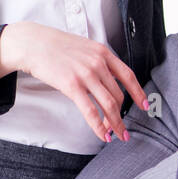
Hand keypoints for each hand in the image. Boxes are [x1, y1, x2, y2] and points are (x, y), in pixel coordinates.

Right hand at [0, 21, 148, 143]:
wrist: (33, 43)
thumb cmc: (56, 47)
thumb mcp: (84, 48)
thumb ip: (98, 61)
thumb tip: (108, 81)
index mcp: (103, 53)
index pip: (128, 75)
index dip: (138, 92)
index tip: (144, 105)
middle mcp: (98, 63)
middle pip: (118, 94)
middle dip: (122, 114)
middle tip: (123, 128)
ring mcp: (86, 74)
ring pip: (109, 105)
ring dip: (115, 123)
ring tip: (117, 135)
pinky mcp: (72, 85)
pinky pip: (91, 111)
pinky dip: (99, 126)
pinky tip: (102, 134)